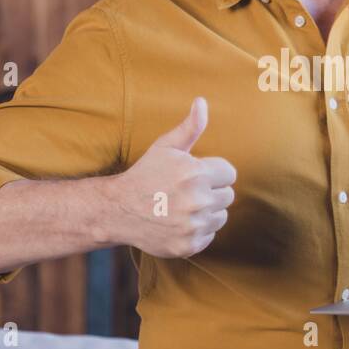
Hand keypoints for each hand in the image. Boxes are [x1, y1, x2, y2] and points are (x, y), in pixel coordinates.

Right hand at [104, 97, 236, 258]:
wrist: (119, 210)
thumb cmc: (145, 174)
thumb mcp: (165, 147)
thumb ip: (190, 127)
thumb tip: (203, 102)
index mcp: (195, 173)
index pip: (229, 173)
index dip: (214, 172)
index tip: (195, 175)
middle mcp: (197, 200)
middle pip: (228, 195)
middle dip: (212, 191)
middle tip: (187, 191)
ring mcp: (193, 225)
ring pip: (221, 216)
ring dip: (208, 211)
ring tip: (183, 206)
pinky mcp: (189, 245)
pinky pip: (210, 234)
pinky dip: (199, 230)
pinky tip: (179, 222)